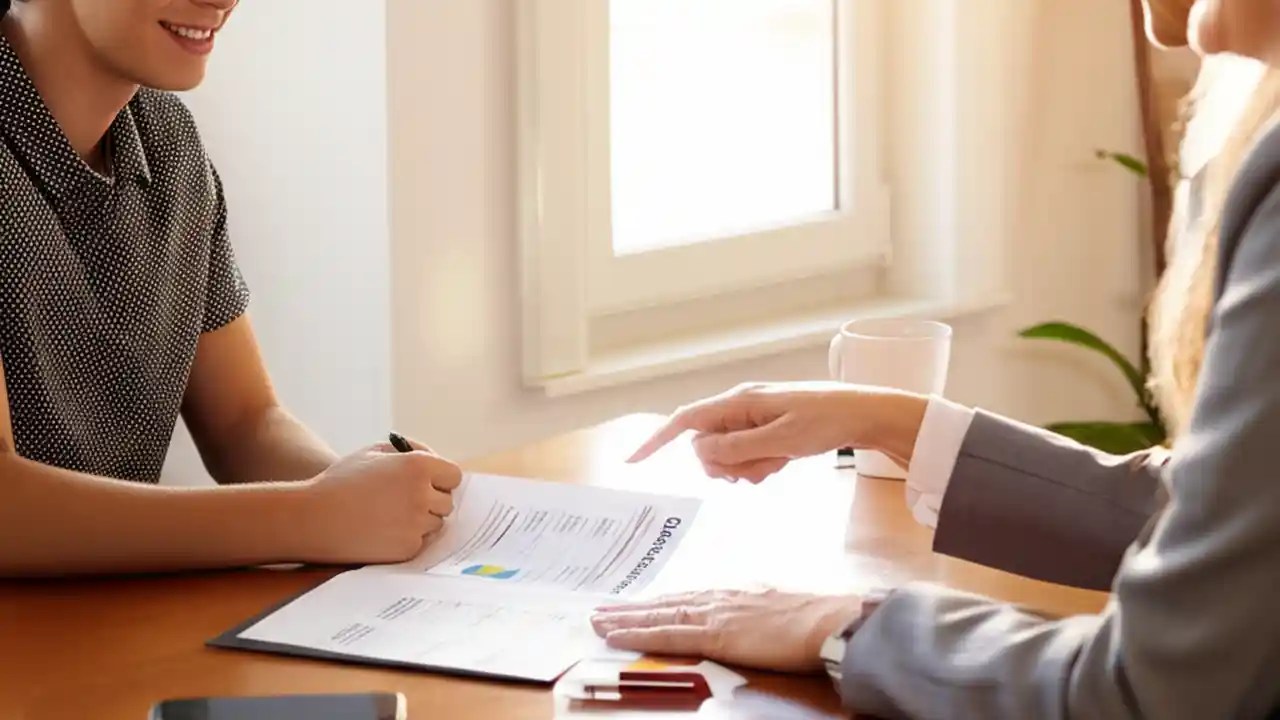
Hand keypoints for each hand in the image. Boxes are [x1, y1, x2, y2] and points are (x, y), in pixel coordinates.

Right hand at [296, 440, 461, 563]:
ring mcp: (416, 524)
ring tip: (389, 516)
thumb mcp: (375, 452)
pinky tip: (382, 531)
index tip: (429, 484)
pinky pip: (420, 542)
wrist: (313, 517)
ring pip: (435, 524)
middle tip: (404, 501)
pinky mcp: (407, 549)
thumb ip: (411, 451)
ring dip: (420, 521)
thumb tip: (436, 460)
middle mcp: (421, 495)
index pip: (453, 476)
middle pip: (446, 502)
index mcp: (417, 466)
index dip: (440, 480)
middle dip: (431, 501)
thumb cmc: (342, 481)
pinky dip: (407, 538)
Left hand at [591, 589, 862, 672]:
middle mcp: (719, 598)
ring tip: (598, 620)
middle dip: (632, 608)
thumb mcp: (780, 609)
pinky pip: (667, 634)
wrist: (830, 622)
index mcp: (735, 595)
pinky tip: (616, 635)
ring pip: (659, 615)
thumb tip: (752, 620)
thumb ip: (759, 612)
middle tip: (600, 610)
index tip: (637, 605)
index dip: (659, 603)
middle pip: (666, 603)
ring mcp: (715, 614)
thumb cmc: (815, 619)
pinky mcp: (715, 634)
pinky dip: (638, 632)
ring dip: (626, 618)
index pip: (687, 598)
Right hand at [628, 382, 926, 482]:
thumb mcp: (780, 441)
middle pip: (706, 445)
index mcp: (739, 401)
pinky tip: (783, 462)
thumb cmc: (825, 422)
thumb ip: (736, 448)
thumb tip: (699, 453)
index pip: (686, 420)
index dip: (657, 440)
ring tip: (778, 463)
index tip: (634, 462)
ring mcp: (752, 418)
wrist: (864, 415)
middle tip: (759, 468)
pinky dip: (759, 465)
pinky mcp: (764, 429)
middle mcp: (739, 406)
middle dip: (726, 464)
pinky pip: (745, 455)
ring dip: (746, 467)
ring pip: (726, 454)